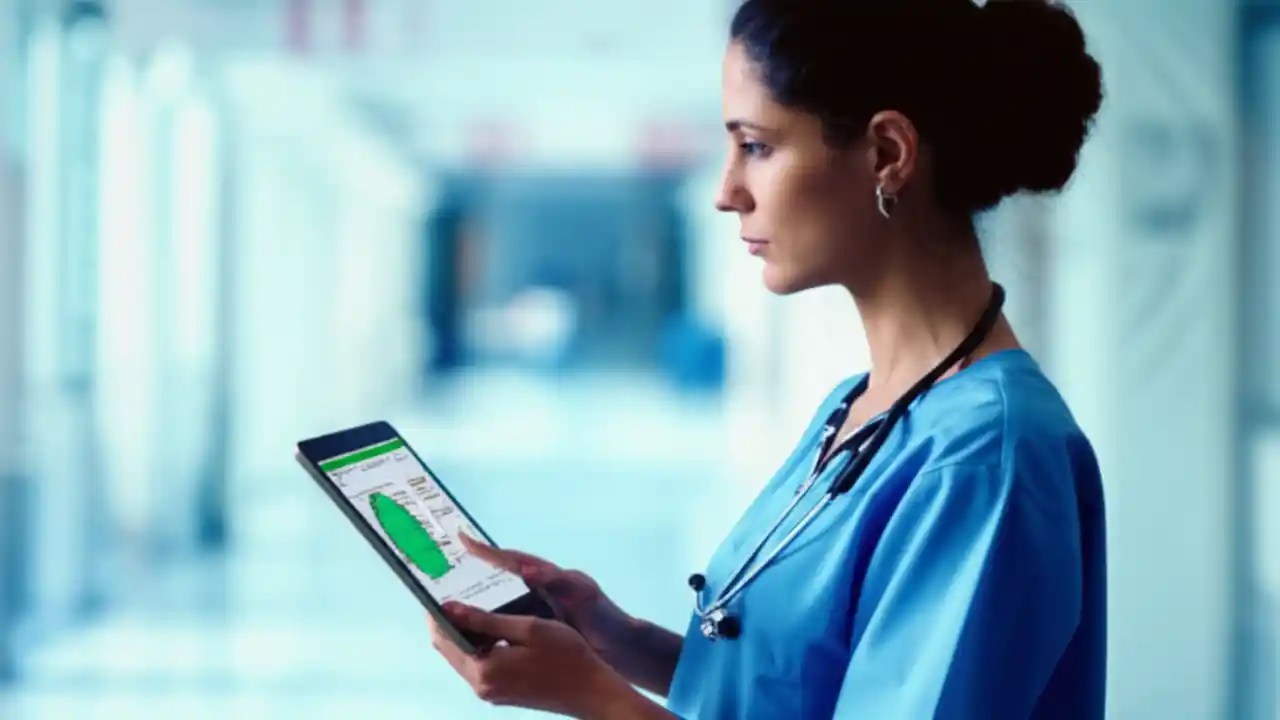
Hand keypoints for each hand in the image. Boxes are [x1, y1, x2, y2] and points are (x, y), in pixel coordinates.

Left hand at [428, 602, 642, 718]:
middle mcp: (481, 685)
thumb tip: (449, 608)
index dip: (437, 612)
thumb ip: (486, 619)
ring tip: (475, 605)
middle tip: (455, 593)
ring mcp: (491, 692)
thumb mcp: (528, 628)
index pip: (443, 637)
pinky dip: (480, 645)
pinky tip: (494, 627)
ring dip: (465, 633)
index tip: (438, 589)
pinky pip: (480, 664)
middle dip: (448, 621)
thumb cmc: (567, 655)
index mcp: (484, 669)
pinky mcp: (502, 693)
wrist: (592, 691)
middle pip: (449, 648)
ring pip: (464, 656)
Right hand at [459, 532, 636, 662]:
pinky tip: (476, 632)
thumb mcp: (584, 595)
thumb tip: (526, 569)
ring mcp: (540, 608)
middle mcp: (542, 588)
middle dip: (481, 566)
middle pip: (505, 573)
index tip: (464, 539)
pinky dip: (493, 623)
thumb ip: (557, 581)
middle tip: (454, 564)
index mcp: (550, 577)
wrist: (621, 649)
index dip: (488, 551)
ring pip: (503, 599)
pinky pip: (509, 621)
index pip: (514, 559)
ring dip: (481, 601)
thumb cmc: (605, 619)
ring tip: (454, 603)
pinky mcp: (540, 628)